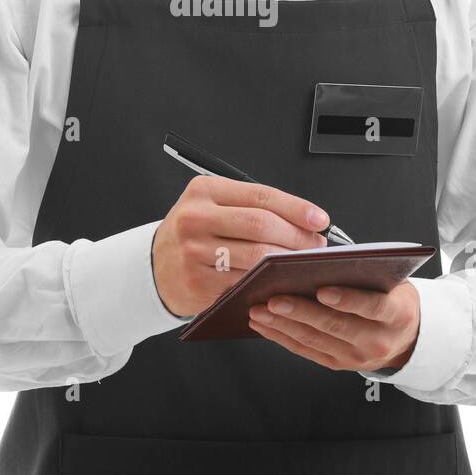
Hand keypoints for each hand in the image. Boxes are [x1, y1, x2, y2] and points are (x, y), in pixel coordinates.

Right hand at [152, 174, 328, 317]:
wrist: (156, 266)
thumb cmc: (195, 233)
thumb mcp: (214, 206)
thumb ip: (252, 208)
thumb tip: (305, 221)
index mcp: (205, 191)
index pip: (261, 196)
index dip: (297, 208)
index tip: (320, 219)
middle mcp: (196, 217)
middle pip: (261, 225)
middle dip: (297, 237)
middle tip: (316, 245)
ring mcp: (194, 251)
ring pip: (256, 257)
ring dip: (287, 262)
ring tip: (301, 263)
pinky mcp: (197, 282)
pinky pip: (244, 282)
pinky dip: (267, 283)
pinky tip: (279, 281)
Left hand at [247, 280, 420, 371]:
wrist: (405, 338)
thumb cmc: (393, 299)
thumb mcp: (393, 282)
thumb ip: (365, 273)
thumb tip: (321, 260)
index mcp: (396, 314)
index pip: (372, 307)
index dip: (347, 300)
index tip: (322, 290)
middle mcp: (377, 341)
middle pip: (335, 326)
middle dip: (301, 312)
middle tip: (274, 299)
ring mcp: (356, 357)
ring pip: (315, 340)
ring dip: (283, 325)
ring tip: (259, 310)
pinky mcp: (338, 364)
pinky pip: (306, 350)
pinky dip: (282, 337)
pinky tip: (264, 325)